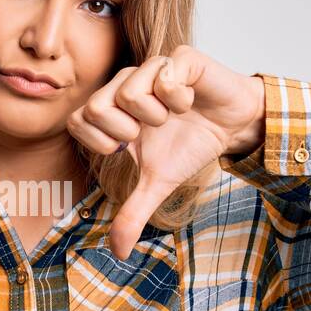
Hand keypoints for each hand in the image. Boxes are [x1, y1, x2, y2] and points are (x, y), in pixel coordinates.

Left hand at [66, 46, 264, 259]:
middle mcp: (126, 84)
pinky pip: (165, 77)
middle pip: (96, 106)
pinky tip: (190, 101)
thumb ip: (133, 212)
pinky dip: (180, 100)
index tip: (128, 146)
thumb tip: (118, 252)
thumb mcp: (158, 183)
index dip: (101, 141)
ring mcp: (151, 68)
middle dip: (127, 132)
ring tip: (173, 116)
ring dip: (158, 117)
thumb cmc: (189, 145)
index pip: (77, 120)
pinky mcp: (179, 58)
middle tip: (150, 132)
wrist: (232, 126)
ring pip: (129, 92)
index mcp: (112, 110)